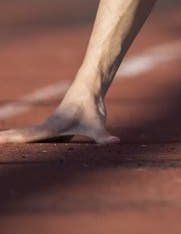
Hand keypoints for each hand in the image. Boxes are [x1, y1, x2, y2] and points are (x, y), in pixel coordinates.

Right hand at [0, 94, 118, 144]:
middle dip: (8, 139)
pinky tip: (15, 143)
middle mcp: (47, 127)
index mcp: (53, 127)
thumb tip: (114, 142)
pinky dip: (21, 138)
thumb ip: (104, 137)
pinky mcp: (52, 129)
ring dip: (11, 138)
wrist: (89, 90)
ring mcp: (48, 128)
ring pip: (26, 134)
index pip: (30, 135)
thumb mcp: (98, 126)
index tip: (0, 139)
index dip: (16, 139)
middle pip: (23, 135)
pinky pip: (33, 136)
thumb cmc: (91, 108)